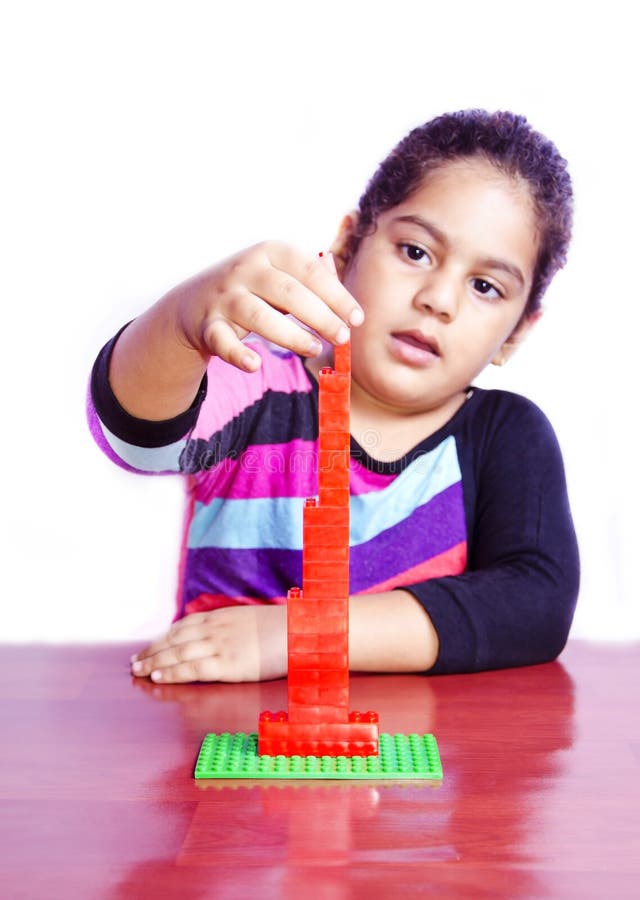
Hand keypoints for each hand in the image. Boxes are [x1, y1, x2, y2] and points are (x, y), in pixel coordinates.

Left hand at [130, 605, 287, 682]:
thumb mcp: (254, 622)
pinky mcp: (228, 664)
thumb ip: (235, 629)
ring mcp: (221, 645)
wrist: (302, 631)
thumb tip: (225, 639)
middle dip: (153, 650)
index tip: (150, 646)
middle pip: (175, 639)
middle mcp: (216, 629)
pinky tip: (159, 677)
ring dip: (155, 662)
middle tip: (135, 662)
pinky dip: (173, 672)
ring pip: (178, 653)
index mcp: (223, 617)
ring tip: (139, 670)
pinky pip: (193, 669)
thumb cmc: (284, 630)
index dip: (164, 638)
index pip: (183, 627)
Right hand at [172, 242, 363, 371]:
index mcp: (270, 252)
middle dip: (321, 317)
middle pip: (289, 293)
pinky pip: (223, 341)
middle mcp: (245, 270)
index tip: (357, 318)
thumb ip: (313, 282)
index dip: (337, 296)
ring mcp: (224, 297)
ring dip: (291, 336)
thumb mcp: (280, 275)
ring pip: (260, 317)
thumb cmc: (253, 290)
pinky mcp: (207, 326)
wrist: (193, 302)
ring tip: (315, 349)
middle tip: (342, 338)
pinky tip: (255, 364)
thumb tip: (347, 301)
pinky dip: (238, 354)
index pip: (309, 271)